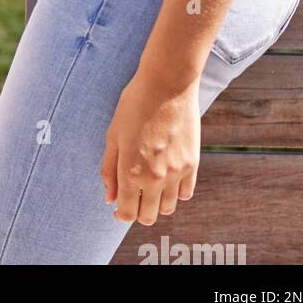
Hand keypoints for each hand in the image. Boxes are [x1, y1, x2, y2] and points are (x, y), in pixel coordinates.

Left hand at [101, 73, 201, 224]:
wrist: (167, 85)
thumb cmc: (134, 106)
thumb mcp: (113, 135)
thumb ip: (109, 170)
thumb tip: (109, 198)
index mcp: (130, 171)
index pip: (128, 212)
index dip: (121, 214)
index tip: (118, 208)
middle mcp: (155, 178)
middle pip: (149, 216)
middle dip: (138, 211)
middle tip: (132, 196)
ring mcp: (176, 173)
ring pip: (168, 208)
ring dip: (157, 203)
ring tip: (148, 185)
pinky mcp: (192, 165)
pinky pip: (185, 193)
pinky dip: (175, 193)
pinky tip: (166, 178)